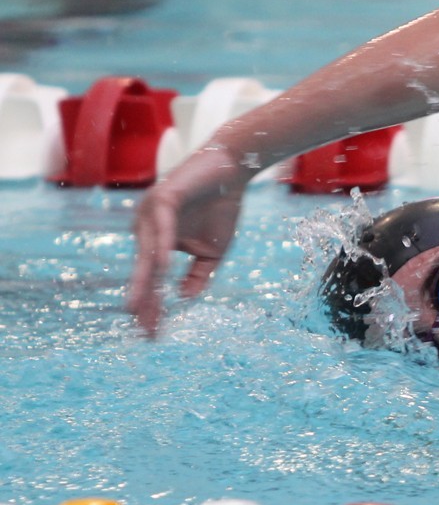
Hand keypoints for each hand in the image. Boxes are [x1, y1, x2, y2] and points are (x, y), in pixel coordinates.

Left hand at [126, 147, 247, 335]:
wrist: (232, 170)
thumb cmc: (221, 208)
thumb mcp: (212, 252)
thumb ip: (197, 276)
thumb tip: (185, 299)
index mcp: (156, 241)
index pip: (152, 280)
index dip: (154, 306)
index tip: (154, 334)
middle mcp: (147, 228)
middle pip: (143, 272)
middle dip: (144, 302)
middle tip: (143, 329)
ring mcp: (152, 212)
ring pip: (148, 255)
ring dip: (144, 283)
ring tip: (139, 307)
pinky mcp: (163, 198)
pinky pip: (163, 229)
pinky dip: (162, 248)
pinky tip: (161, 268)